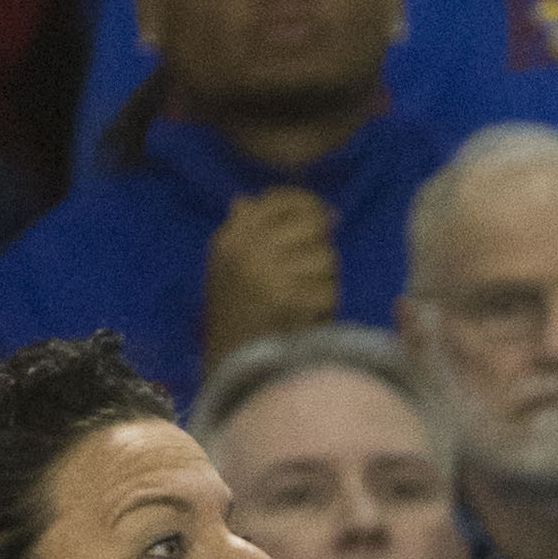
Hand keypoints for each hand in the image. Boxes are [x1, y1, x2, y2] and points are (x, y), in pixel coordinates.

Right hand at [201, 188, 340, 361]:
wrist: (233, 359)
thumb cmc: (234, 310)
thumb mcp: (227, 262)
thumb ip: (242, 228)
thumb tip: (250, 199)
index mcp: (234, 235)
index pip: (283, 200)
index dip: (310, 205)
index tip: (323, 215)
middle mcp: (249, 248)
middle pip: (314, 227)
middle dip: (320, 245)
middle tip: (312, 266)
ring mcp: (270, 273)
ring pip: (327, 259)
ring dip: (324, 280)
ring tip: (304, 297)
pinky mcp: (292, 300)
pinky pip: (330, 291)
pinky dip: (324, 307)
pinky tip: (306, 316)